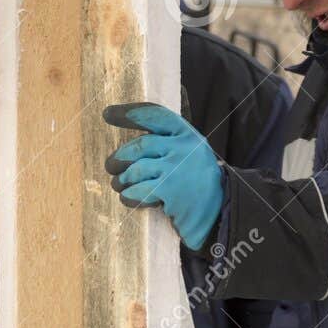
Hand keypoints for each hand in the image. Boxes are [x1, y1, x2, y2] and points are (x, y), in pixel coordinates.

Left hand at [103, 102, 223, 250]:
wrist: (220, 213)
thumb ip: (166, 142)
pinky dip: (128, 195)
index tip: (107, 114)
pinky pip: (138, 190)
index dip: (129, 114)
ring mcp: (178, 168)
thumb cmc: (197, 183)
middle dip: (120, 157)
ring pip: (136, 169)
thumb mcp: (188, 154)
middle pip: (141, 146)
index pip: (155, 115)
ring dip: (122, 179)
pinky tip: (128, 199)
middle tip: (111, 166)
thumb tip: (128, 146)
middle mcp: (184, 147)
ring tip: (119, 185)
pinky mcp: (170, 190)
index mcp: (188, 134)